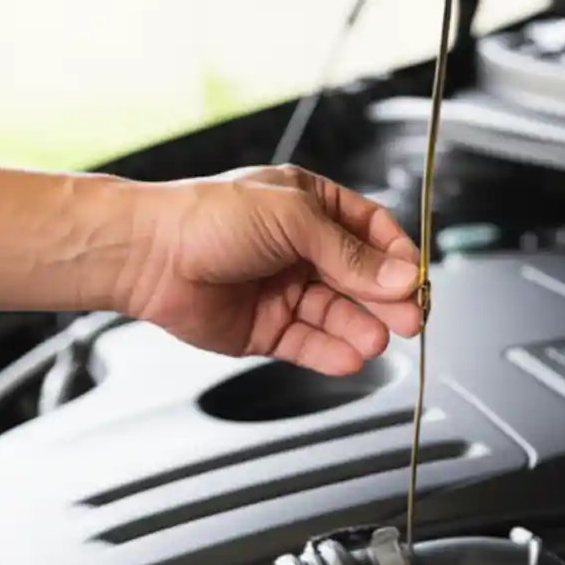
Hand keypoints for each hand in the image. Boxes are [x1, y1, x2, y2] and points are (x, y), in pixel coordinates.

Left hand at [119, 165, 421, 374]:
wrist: (148, 255)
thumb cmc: (206, 218)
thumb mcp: (292, 219)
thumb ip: (349, 253)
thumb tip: (399, 275)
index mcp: (310, 207)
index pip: (371, 232)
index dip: (397, 257)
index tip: (416, 281)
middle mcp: (300, 248)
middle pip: (360, 278)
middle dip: (386, 299)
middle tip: (410, 319)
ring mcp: (284, 290)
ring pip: (337, 314)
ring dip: (361, 327)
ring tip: (377, 340)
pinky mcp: (267, 328)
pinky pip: (309, 343)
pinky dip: (332, 352)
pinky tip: (351, 357)